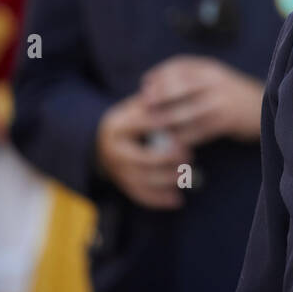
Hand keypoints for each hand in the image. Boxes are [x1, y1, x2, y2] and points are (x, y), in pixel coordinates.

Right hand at [96, 94, 188, 208]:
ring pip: (142, 181)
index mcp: (118, 125)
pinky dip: (159, 200)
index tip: (187, 124)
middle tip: (189, 155)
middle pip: (142, 159)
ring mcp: (116, 170)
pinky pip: (140, 196)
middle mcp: (113, 150)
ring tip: (186, 175)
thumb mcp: (138, 106)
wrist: (104, 140)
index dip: (167, 123)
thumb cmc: (132, 119)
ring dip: (167, 180)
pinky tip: (178, 200)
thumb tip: (179, 91)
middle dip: (167, 159)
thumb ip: (155, 102)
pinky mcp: (122, 184)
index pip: (144, 124)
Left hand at [140, 56, 261, 145]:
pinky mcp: (226, 121)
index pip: (179, 66)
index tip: (145, 85)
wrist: (268, 106)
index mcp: (211, 69)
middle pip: (178, 86)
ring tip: (154, 127)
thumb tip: (153, 83)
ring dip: (166, 121)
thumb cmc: (234, 95)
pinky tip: (174, 142)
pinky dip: (183, 137)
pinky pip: (197, 130)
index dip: (159, 75)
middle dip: (158, 96)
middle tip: (143, 106)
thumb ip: (191, 78)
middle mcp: (216, 81)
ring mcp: (221, 101)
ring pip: (185, 111)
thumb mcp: (216, 78)